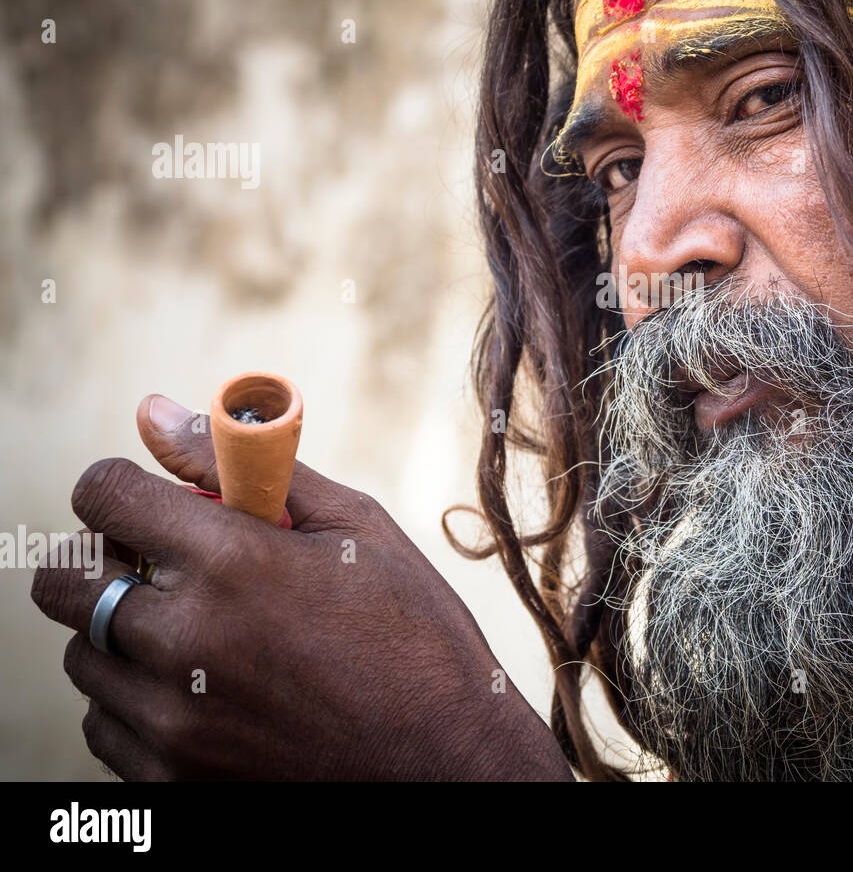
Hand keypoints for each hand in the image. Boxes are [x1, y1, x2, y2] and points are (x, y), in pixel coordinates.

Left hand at [30, 394, 572, 780]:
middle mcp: (184, 639)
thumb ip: (246, 467)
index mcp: (233, 561)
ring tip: (203, 635)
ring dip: (124, 633)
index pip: (103, 496)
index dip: (119, 486)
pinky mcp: (171, 779)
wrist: (450, 761)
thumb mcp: (354, 528)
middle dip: (104, 557)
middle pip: (65, 581)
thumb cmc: (414, 631)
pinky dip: (137, 700)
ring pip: (83, 656)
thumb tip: (154, 411)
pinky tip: (206, 690)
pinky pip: (104, 725)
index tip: (145, 502)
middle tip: (164, 566)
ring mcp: (171, 719)